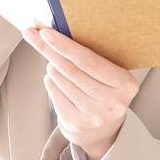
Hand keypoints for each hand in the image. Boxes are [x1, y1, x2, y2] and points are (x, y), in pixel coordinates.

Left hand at [21, 25, 137, 159]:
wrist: (102, 128)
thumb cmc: (103, 88)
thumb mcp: (108, 72)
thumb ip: (89, 54)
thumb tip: (50, 30)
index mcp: (125, 84)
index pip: (89, 61)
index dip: (65, 45)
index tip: (45, 32)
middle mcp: (112, 102)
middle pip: (71, 69)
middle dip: (50, 50)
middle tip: (33, 34)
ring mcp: (94, 115)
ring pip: (60, 80)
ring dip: (52, 66)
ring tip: (56, 64)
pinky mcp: (76, 123)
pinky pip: (54, 93)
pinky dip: (50, 81)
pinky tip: (55, 79)